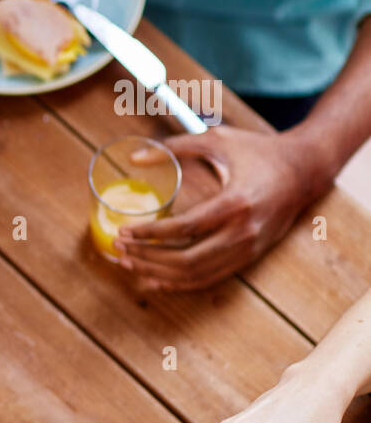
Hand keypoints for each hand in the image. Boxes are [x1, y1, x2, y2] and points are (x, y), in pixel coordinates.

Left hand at [112, 126, 325, 291]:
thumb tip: (133, 158)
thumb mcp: (218, 139)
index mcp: (236, 202)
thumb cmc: (258, 151)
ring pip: (197, 275)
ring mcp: (249, 249)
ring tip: (128, 263)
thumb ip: (175, 147)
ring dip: (158, 273)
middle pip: (187, 259)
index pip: (185, 228)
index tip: (125, 231)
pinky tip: (154, 278)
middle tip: (119, 248)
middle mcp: (244, 231)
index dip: (151, 234)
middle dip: (148, 257)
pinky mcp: (250, 257)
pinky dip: (179, 283)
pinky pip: (210, 279)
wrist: (304, 170)